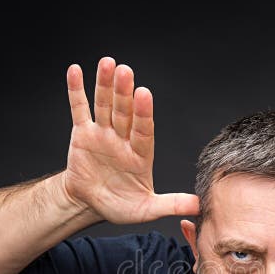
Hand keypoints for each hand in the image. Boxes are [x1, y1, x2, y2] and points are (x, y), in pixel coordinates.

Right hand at [61, 57, 198, 223]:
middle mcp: (123, 139)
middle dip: (124, 92)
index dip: (144, 113)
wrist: (89, 204)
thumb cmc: (119, 206)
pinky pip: (80, 109)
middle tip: (125, 71)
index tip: (144, 94)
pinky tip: (76, 70)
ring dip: (105, 85)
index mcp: (140, 154)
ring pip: (104, 105)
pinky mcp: (83, 133)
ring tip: (107, 63)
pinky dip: (77, 91)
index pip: (144, 130)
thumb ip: (170, 205)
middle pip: (124, 112)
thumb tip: (198, 206)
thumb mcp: (146, 210)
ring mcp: (103, 134)